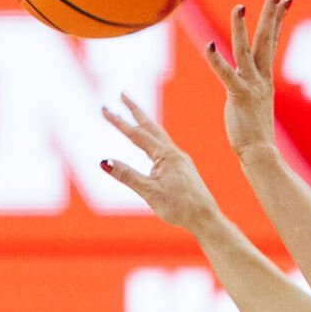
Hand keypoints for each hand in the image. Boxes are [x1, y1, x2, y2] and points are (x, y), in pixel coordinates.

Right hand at [100, 93, 223, 232]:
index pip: (136, 135)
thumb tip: (105, 161)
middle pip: (150, 126)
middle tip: (122, 94)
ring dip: (145, 123)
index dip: (119, 121)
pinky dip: (154, 139)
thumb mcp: (149, 192)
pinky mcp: (183, 168)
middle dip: (135, 110)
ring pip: (158, 136)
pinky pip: (164, 147)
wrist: (206, 217)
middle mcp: (174, 153)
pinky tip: (152, 146)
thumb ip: (127, 175)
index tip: (104, 109)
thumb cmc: (179, 207)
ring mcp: (180, 160)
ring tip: (134, 114)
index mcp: (165, 156)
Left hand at [205, 0, 291, 155]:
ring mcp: (251, 86)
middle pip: (267, 40)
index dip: (278, 20)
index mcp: (265, 78)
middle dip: (271, 15)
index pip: (273, 43)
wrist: (259, 152)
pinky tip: (209, 46)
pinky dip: (216, 60)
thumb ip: (254, 87)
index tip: (285, 1)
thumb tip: (254, 81)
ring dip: (241, 28)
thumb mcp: (256, 102)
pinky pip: (226, 75)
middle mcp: (261, 78)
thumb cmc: (254, 132)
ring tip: (240, 7)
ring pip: (245, 51)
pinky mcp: (238, 96)